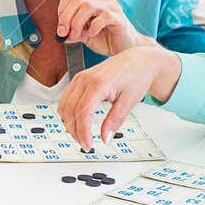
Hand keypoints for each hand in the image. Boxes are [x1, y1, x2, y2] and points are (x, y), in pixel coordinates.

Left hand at [56, 0, 142, 54]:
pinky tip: (92, 34)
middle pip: (77, 0)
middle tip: (63, 33)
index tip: (60, 28)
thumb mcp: (84, 35)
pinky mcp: (118, 16)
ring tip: (77, 35)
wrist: (125, 48)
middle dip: (66, 18)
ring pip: (88, 6)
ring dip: (77, 22)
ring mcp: (111, 5)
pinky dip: (93, 26)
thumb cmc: (106, 39)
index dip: (61, 11)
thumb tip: (60, 34)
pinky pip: (103, 16)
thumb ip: (73, 32)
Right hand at [57, 45, 181, 150]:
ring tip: (81, 135)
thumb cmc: (137, 75)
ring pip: (64, 105)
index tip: (88, 145)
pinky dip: (68, 112)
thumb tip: (105, 138)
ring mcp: (80, 77)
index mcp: (98, 83)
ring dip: (69, 123)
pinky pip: (66, 98)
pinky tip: (77, 121)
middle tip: (86, 144)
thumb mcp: (129, 101)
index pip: (82, 113)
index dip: (83, 132)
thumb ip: (114, 121)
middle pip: (70, 111)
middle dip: (75, 131)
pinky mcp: (80, 78)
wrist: (140, 59)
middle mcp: (85, 79)